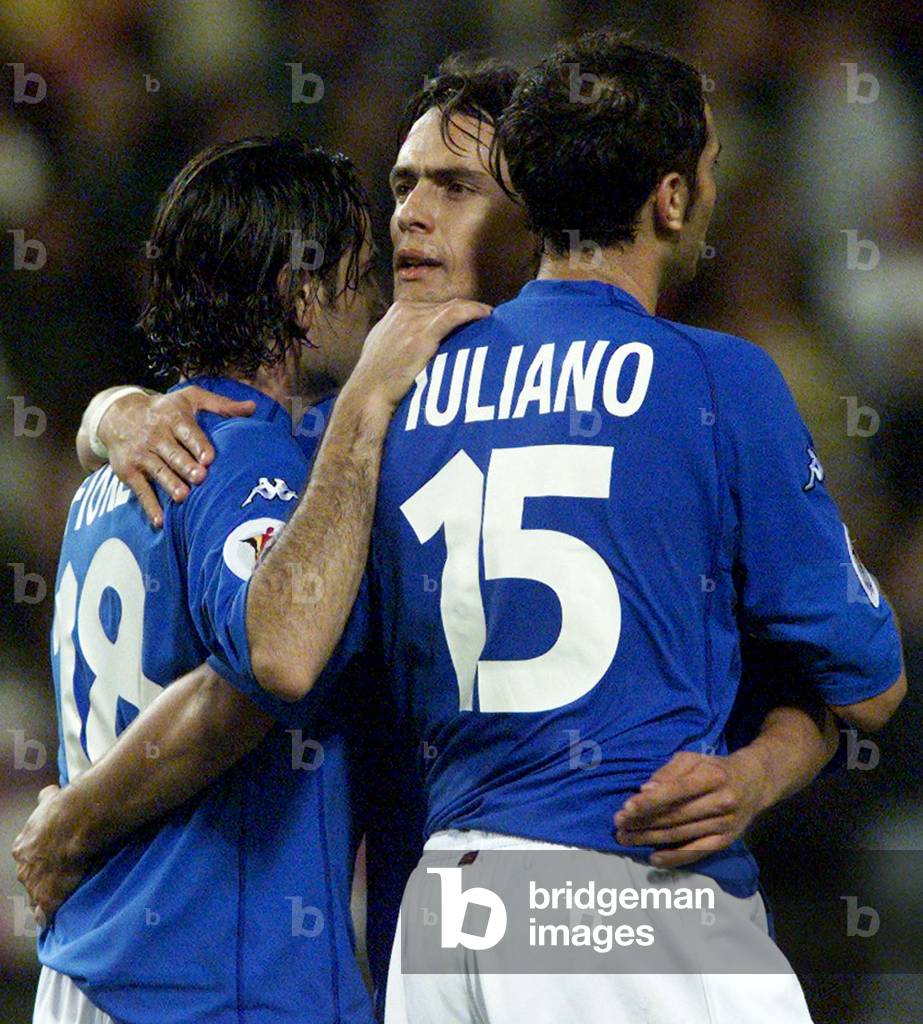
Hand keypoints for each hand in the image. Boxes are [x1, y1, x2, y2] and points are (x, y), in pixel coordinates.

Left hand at [11, 785, 90, 926]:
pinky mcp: (48, 900)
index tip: (51, 857)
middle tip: (58, 876)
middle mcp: (23, 868)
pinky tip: (56, 918)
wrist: (73, 825)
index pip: (27, 858)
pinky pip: (45, 915)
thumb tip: (47, 793)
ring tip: (61, 895)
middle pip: (29, 879)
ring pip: (36, 898)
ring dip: (46, 897)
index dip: (40, 859)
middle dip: (41, 879)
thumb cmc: (63, 810)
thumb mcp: (50, 800)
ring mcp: (34, 886)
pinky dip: (49, 917)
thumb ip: (45, 799)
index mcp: (22, 847)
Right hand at [100, 387, 255, 525]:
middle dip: (185, 466)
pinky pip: (140, 490)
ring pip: (158, 471)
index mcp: (173, 418)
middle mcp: (155, 436)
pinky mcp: (128, 471)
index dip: (198, 444)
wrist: (118, 415)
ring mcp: (141, 454)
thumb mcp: (190, 398)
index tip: (209, 458)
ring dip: (169, 484)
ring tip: (183, 496)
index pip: (187, 432)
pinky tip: (160, 520)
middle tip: (200, 477)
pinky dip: (149, 506)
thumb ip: (221, 405)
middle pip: (172, 453)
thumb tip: (252, 407)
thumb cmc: (164, 409)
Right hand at [345, 298, 490, 411]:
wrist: (368, 394)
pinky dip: (473, 312)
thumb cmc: (378, 382)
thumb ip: (402, 342)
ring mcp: (413, 320)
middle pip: (445, 306)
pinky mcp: (422, 333)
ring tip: (493, 321)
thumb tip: (421, 348)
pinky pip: (455, 314)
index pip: (433, 307)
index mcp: (396, 313)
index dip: (455, 312)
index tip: (472, 321)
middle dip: (466, 313)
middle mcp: (404, 312)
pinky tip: (488, 316)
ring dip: (474, 312)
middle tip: (487, 322)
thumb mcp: (386, 352)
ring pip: (453, 308)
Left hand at [613, 749, 767, 868]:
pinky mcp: (725, 842)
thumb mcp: (693, 759)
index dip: (651, 801)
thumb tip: (646, 790)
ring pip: (681, 834)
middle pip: (676, 816)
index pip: (677, 791)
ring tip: (626, 838)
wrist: (754, 784)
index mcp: (712, 777)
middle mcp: (721, 802)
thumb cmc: (715, 768)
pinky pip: (696, 852)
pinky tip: (653, 858)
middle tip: (618, 825)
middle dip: (643, 821)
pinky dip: (674, 858)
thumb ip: (669, 772)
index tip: (626, 807)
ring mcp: (724, 825)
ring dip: (650, 839)